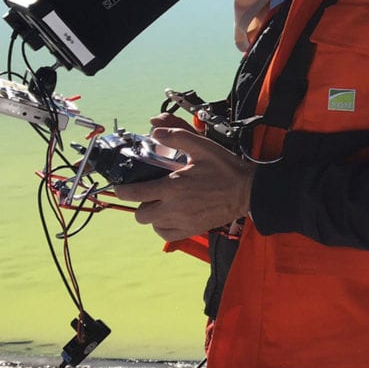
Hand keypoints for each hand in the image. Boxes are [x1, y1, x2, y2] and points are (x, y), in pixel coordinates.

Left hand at [117, 127, 254, 241]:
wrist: (247, 191)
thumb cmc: (224, 168)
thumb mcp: (201, 146)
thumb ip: (176, 136)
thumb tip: (155, 131)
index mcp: (173, 187)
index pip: (137, 193)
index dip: (124, 191)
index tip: (121, 187)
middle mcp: (174, 208)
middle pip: (141, 215)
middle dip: (139, 203)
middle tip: (147, 192)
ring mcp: (183, 222)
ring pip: (153, 226)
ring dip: (151, 215)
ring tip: (159, 203)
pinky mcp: (192, 230)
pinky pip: (167, 235)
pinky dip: (162, 227)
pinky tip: (167, 216)